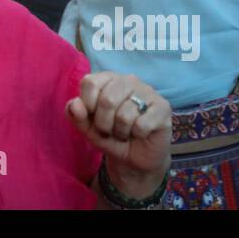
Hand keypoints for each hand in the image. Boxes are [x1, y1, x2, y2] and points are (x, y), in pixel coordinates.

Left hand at [67, 72, 170, 195]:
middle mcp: (128, 80)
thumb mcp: (87, 128)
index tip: (92, 117)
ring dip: (121, 132)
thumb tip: (75, 104)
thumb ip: (75, 114)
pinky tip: (140, 133)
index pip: (90, 82)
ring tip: (125, 132)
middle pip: (107, 100)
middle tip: (110, 130)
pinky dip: (137, 135)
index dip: (87, 105)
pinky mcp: (163, 107)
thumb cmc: (109, 137)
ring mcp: (148, 91)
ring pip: (125, 115)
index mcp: (107, 79)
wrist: (134, 158)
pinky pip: (142, 124)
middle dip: (104, 124)